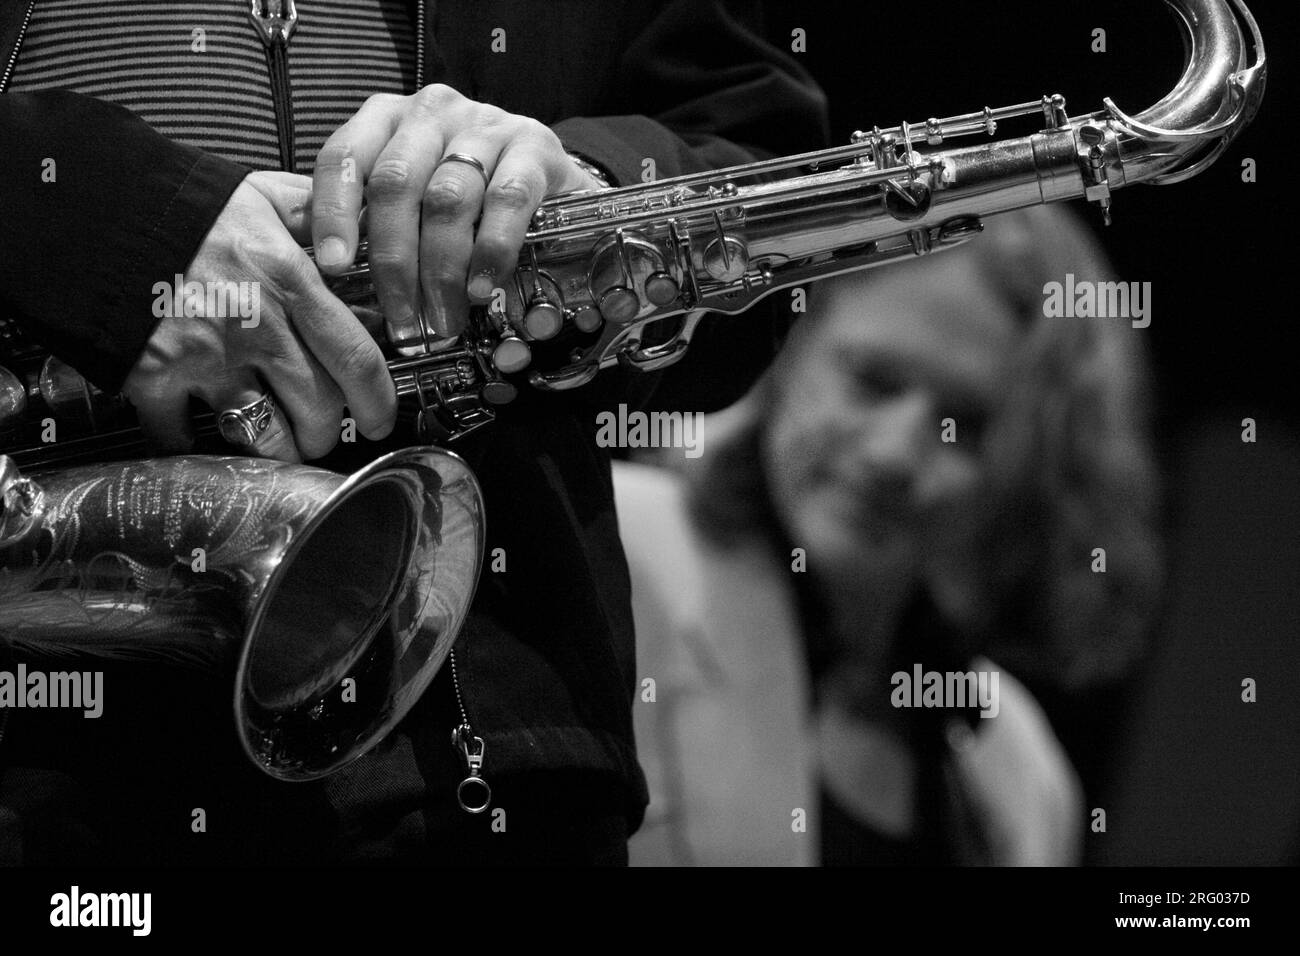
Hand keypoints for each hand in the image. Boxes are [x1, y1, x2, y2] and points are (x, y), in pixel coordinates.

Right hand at [123, 170, 395, 461]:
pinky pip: (183, 437)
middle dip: (326, 433)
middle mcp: (255, 328)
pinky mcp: (153, 380)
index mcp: (289, 283)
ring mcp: (204, 360)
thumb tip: (358, 222)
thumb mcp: (259, 193)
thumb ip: (314, 214)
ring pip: (263, 436)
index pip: (357, 360)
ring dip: (274, 447)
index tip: (380, 419)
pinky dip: (190, 444)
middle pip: (318, 411)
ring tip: (272, 437)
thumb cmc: (177, 204)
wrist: (84, 207)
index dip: (379, 402)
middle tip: (320, 430)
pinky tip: (195, 430)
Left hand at [310, 85, 605, 341]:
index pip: (345, 156)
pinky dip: (490, 251)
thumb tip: (319, 255)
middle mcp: (432, 111)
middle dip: (393, 260)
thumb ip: (368, 216)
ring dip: (442, 269)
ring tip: (443, 318)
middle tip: (401, 317)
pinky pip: (506, 200)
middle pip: (396, 183)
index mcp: (387, 118)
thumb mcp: (411, 197)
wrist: (548, 178)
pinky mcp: (534, 146)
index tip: (333, 266)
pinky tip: (481, 288)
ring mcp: (485, 124)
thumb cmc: (466, 194)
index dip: (333, 211)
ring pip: (447, 198)